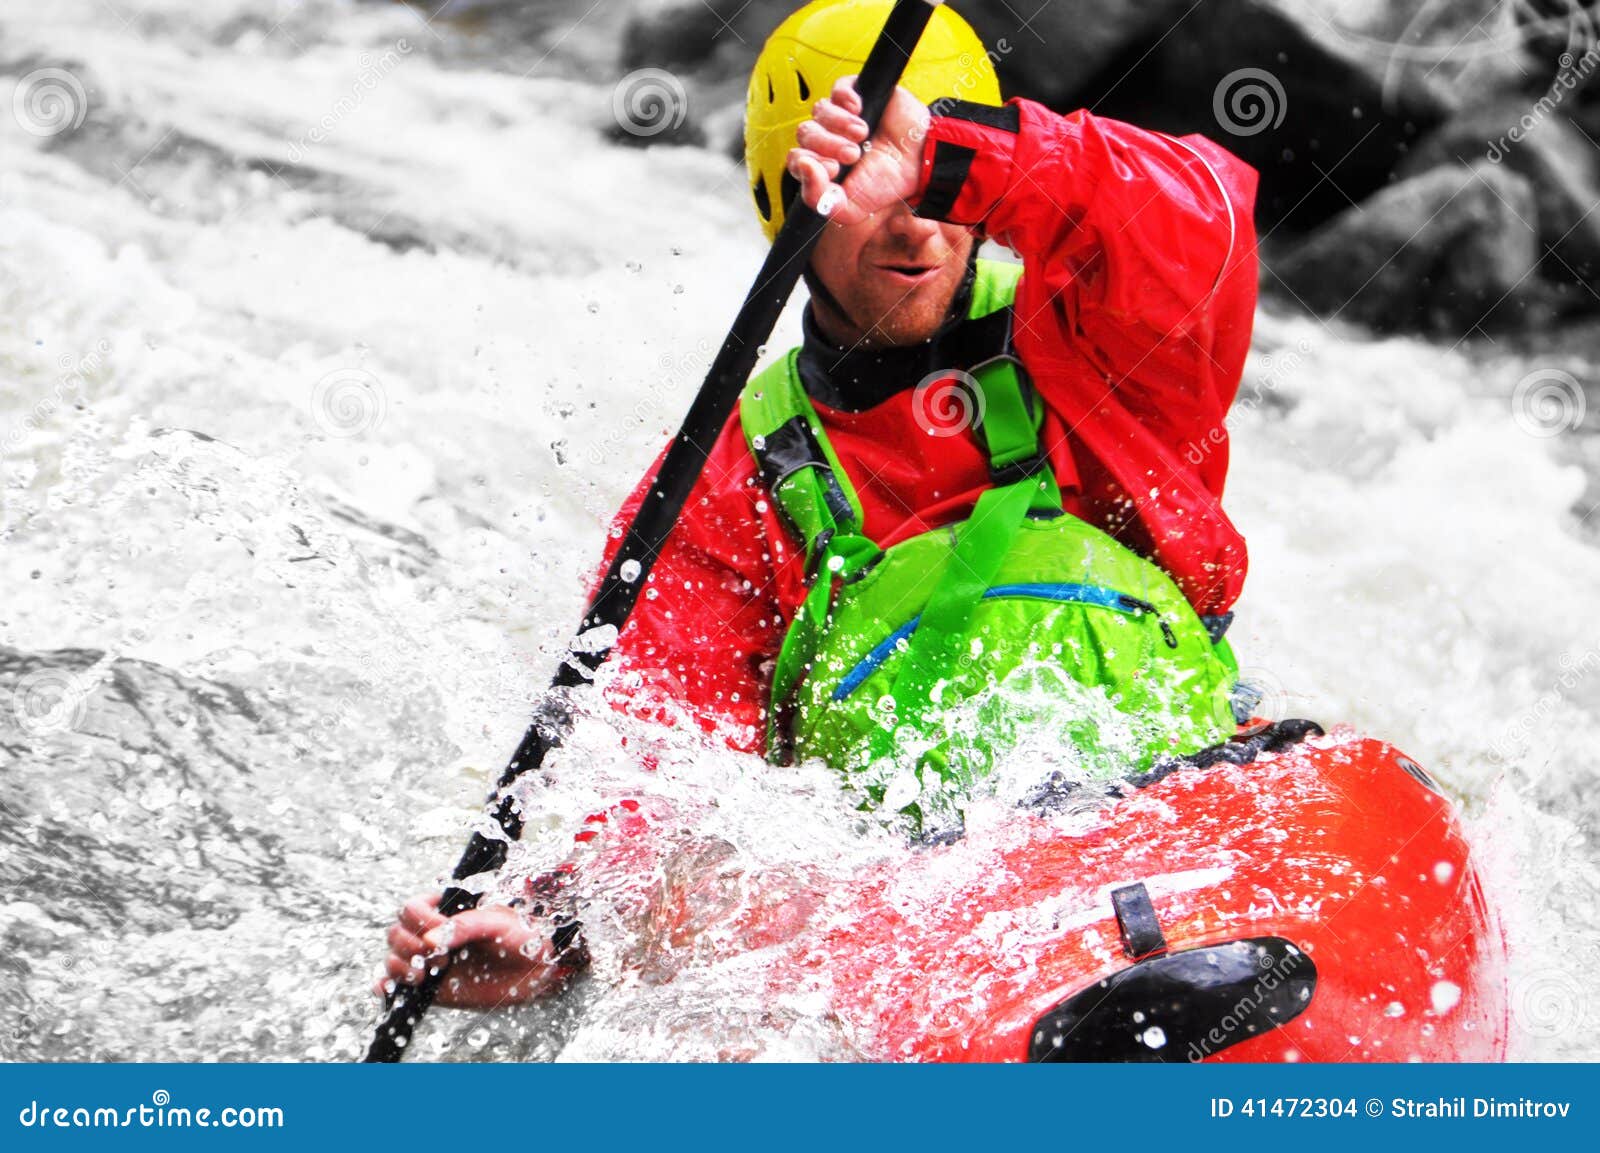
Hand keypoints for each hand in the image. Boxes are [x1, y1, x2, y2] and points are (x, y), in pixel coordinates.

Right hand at [376, 893, 576, 1009]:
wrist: (537, 968)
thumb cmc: (521, 935)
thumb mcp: (497, 924)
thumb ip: (466, 927)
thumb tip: (431, 941)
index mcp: (446, 909)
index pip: (412, 908)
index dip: (421, 922)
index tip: (442, 934)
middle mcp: (432, 933)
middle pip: (396, 933)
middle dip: (409, 946)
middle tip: (440, 958)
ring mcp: (428, 959)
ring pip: (393, 958)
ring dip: (400, 966)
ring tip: (428, 974)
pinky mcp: (429, 986)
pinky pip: (394, 985)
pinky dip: (385, 987)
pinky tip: (389, 990)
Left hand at [787, 75, 929, 226]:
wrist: (921, 161)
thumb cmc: (887, 183)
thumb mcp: (850, 207)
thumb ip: (819, 199)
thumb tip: (802, 166)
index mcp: (823, 166)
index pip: (797, 159)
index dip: (809, 162)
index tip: (834, 169)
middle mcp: (828, 139)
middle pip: (805, 133)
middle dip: (826, 144)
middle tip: (852, 154)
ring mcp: (841, 116)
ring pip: (819, 111)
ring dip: (839, 124)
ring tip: (862, 134)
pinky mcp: (857, 95)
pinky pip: (837, 89)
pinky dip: (845, 99)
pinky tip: (860, 110)